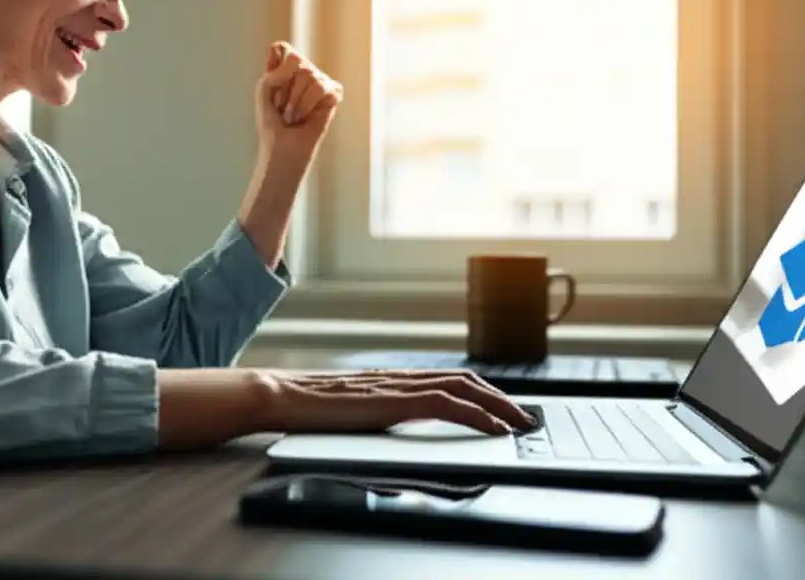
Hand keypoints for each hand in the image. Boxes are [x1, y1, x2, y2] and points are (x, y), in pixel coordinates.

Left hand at [252, 42, 342, 169]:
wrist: (283, 149)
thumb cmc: (271, 123)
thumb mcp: (264, 90)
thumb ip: (276, 70)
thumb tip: (299, 64)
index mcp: (283, 68)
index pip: (283, 48)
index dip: (276, 67)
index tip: (271, 90)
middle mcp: (303, 71)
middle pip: (298, 62)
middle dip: (286, 90)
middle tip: (283, 109)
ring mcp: (320, 81)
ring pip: (312, 75)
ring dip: (298, 101)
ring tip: (294, 116)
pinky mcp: (333, 95)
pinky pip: (326, 88)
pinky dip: (312, 105)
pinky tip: (307, 117)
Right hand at [258, 369, 536, 435]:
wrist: (280, 396)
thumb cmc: (306, 409)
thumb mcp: (350, 410)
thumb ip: (375, 412)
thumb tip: (391, 426)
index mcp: (391, 379)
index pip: (448, 379)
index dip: (482, 392)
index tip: (503, 409)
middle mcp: (400, 377)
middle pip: (464, 379)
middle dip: (499, 398)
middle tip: (524, 417)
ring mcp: (397, 386)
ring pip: (462, 387)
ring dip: (497, 406)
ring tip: (518, 423)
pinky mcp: (392, 401)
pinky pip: (445, 405)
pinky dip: (475, 415)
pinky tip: (491, 429)